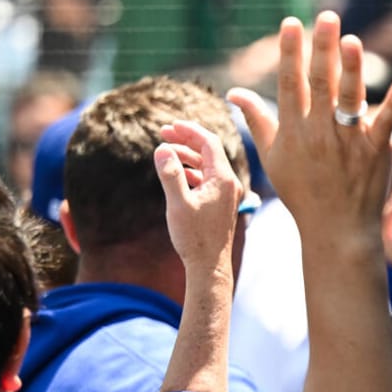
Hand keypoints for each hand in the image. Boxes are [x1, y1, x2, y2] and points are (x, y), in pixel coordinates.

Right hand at [155, 120, 243, 276]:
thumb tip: (162, 148)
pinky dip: (191, 171)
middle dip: (186, 139)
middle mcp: (229, 183)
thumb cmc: (194, 237)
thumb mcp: (178, 204)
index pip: (209, 143)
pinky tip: (176, 173)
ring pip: (207, 165)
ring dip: (187, 155)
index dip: (190, 131)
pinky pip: (206, 178)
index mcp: (223, 179)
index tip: (170, 125)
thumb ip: (170, 175)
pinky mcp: (221, 203)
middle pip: (209, 151)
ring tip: (164, 150)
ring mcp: (227, 193)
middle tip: (163, 132)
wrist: (210, 266)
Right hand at [229, 12, 391, 250]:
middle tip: (327, 17)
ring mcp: (348, 141)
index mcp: (293, 130)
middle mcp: (319, 132)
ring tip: (353, 40)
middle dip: (322, 49)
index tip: (292, 23)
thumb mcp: (272, 156)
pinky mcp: (375, 151)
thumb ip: (257, 120)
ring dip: (352, 69)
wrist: (335, 228)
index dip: (290, 52)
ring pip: (350, 98)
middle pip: (320, 83)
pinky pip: (385, 124)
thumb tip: (234, 92)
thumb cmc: (301, 191)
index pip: (290, 83)